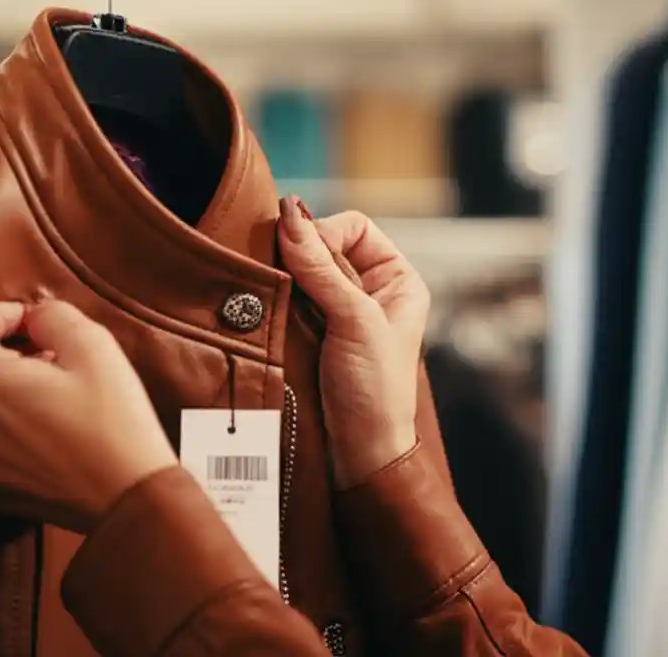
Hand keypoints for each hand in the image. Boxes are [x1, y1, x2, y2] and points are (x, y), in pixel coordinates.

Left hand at [0, 299, 176, 533]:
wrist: (130, 497)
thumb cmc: (115, 420)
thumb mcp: (95, 347)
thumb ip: (53, 315)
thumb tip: (34, 316)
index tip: (30, 319)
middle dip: (15, 361)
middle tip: (62, 366)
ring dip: (15, 400)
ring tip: (62, 404)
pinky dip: (17, 437)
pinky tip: (56, 439)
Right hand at [278, 197, 426, 488]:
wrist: (359, 456)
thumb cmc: (375, 393)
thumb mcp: (354, 322)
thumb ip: (321, 268)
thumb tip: (289, 212)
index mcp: (399, 281)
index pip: (355, 228)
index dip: (325, 233)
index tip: (298, 253)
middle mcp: (372, 291)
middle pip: (325, 246)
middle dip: (299, 254)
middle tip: (274, 267)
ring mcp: (341, 314)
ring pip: (302, 274)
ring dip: (285, 277)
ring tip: (271, 288)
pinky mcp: (314, 335)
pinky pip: (289, 300)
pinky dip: (277, 298)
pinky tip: (268, 305)